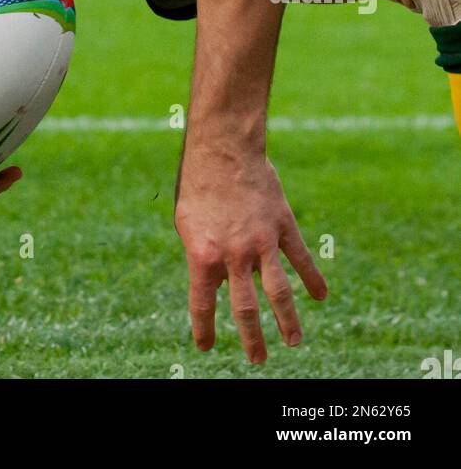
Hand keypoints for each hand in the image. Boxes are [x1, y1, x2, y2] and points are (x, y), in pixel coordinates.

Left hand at [174, 151, 326, 362]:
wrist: (223, 149)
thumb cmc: (198, 185)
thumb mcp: (187, 223)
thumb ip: (204, 253)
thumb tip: (222, 281)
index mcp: (204, 255)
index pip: (202, 304)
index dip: (203, 329)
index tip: (205, 347)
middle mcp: (234, 256)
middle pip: (246, 308)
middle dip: (252, 338)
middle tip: (257, 359)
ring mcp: (261, 242)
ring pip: (278, 292)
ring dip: (287, 320)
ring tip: (293, 342)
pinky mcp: (282, 226)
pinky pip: (301, 258)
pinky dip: (313, 278)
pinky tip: (320, 296)